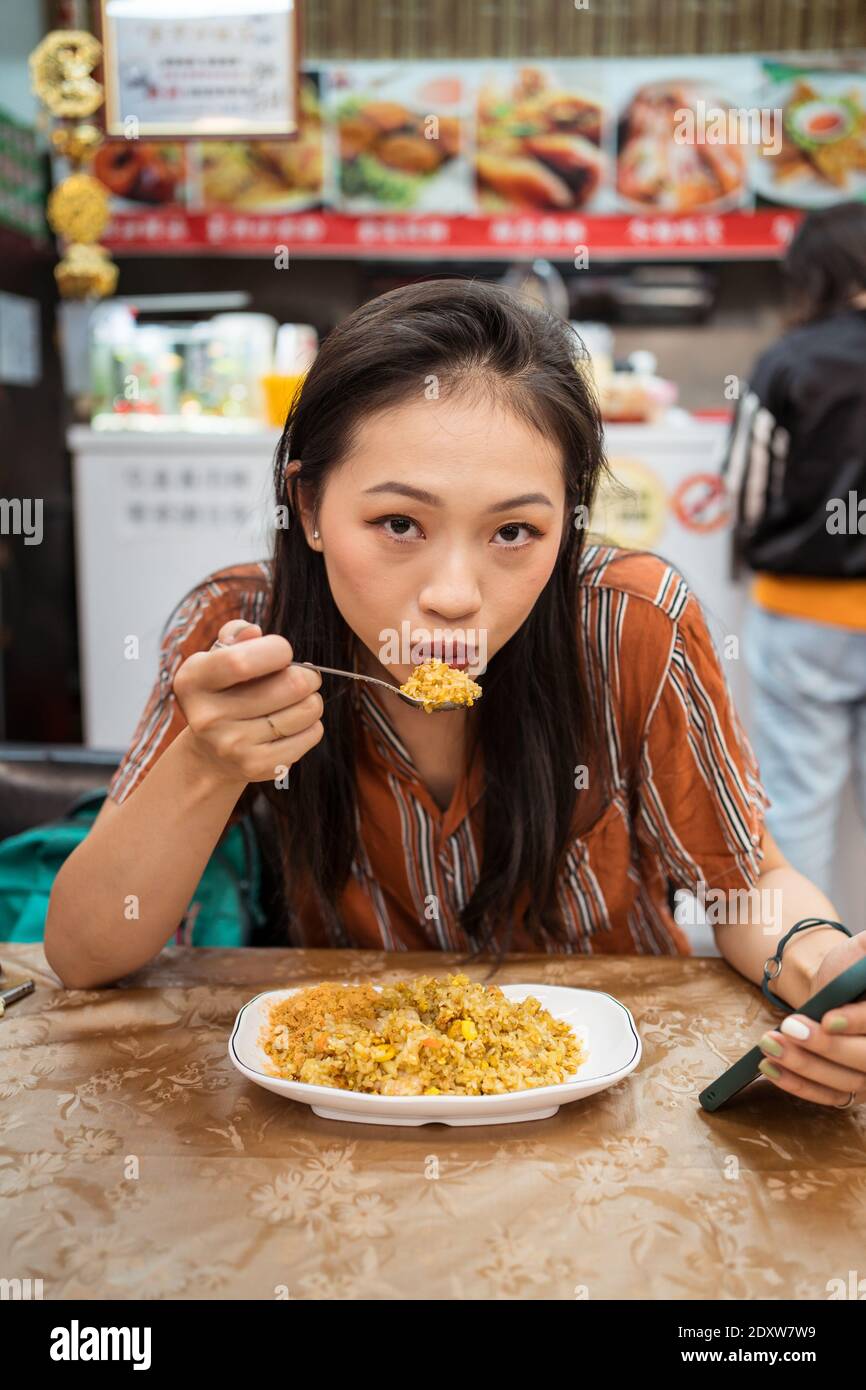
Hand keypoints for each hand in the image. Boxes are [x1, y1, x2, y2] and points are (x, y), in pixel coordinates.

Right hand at [173, 618, 323, 785]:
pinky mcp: (258, 766)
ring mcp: (233, 746)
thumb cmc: (224, 692)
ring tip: (295, 701)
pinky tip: (293, 724)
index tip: (282, 653)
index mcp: (193, 680)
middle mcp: (208, 717)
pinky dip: (312, 725)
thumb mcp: (217, 658)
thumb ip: (234, 635)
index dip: (277, 650)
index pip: (242, 662)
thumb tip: (253, 632)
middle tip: (303, 677)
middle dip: (307, 675)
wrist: (212, 754)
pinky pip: (311, 734)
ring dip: (312, 700)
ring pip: (307, 710)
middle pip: (291, 685)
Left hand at [757, 930, 865, 1109]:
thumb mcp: (862, 951)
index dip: (856, 1021)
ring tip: (770, 1043)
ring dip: (803, 1065)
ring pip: (845, 1081)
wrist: (835, 987)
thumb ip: (864, 951)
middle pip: (865, 1058)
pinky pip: (827, 1097)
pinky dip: (797, 1085)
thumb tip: (864, 950)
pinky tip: (770, 1067)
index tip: (828, 1018)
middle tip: (790, 1028)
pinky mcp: (850, 1091)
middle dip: (825, 1046)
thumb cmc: (850, 969)